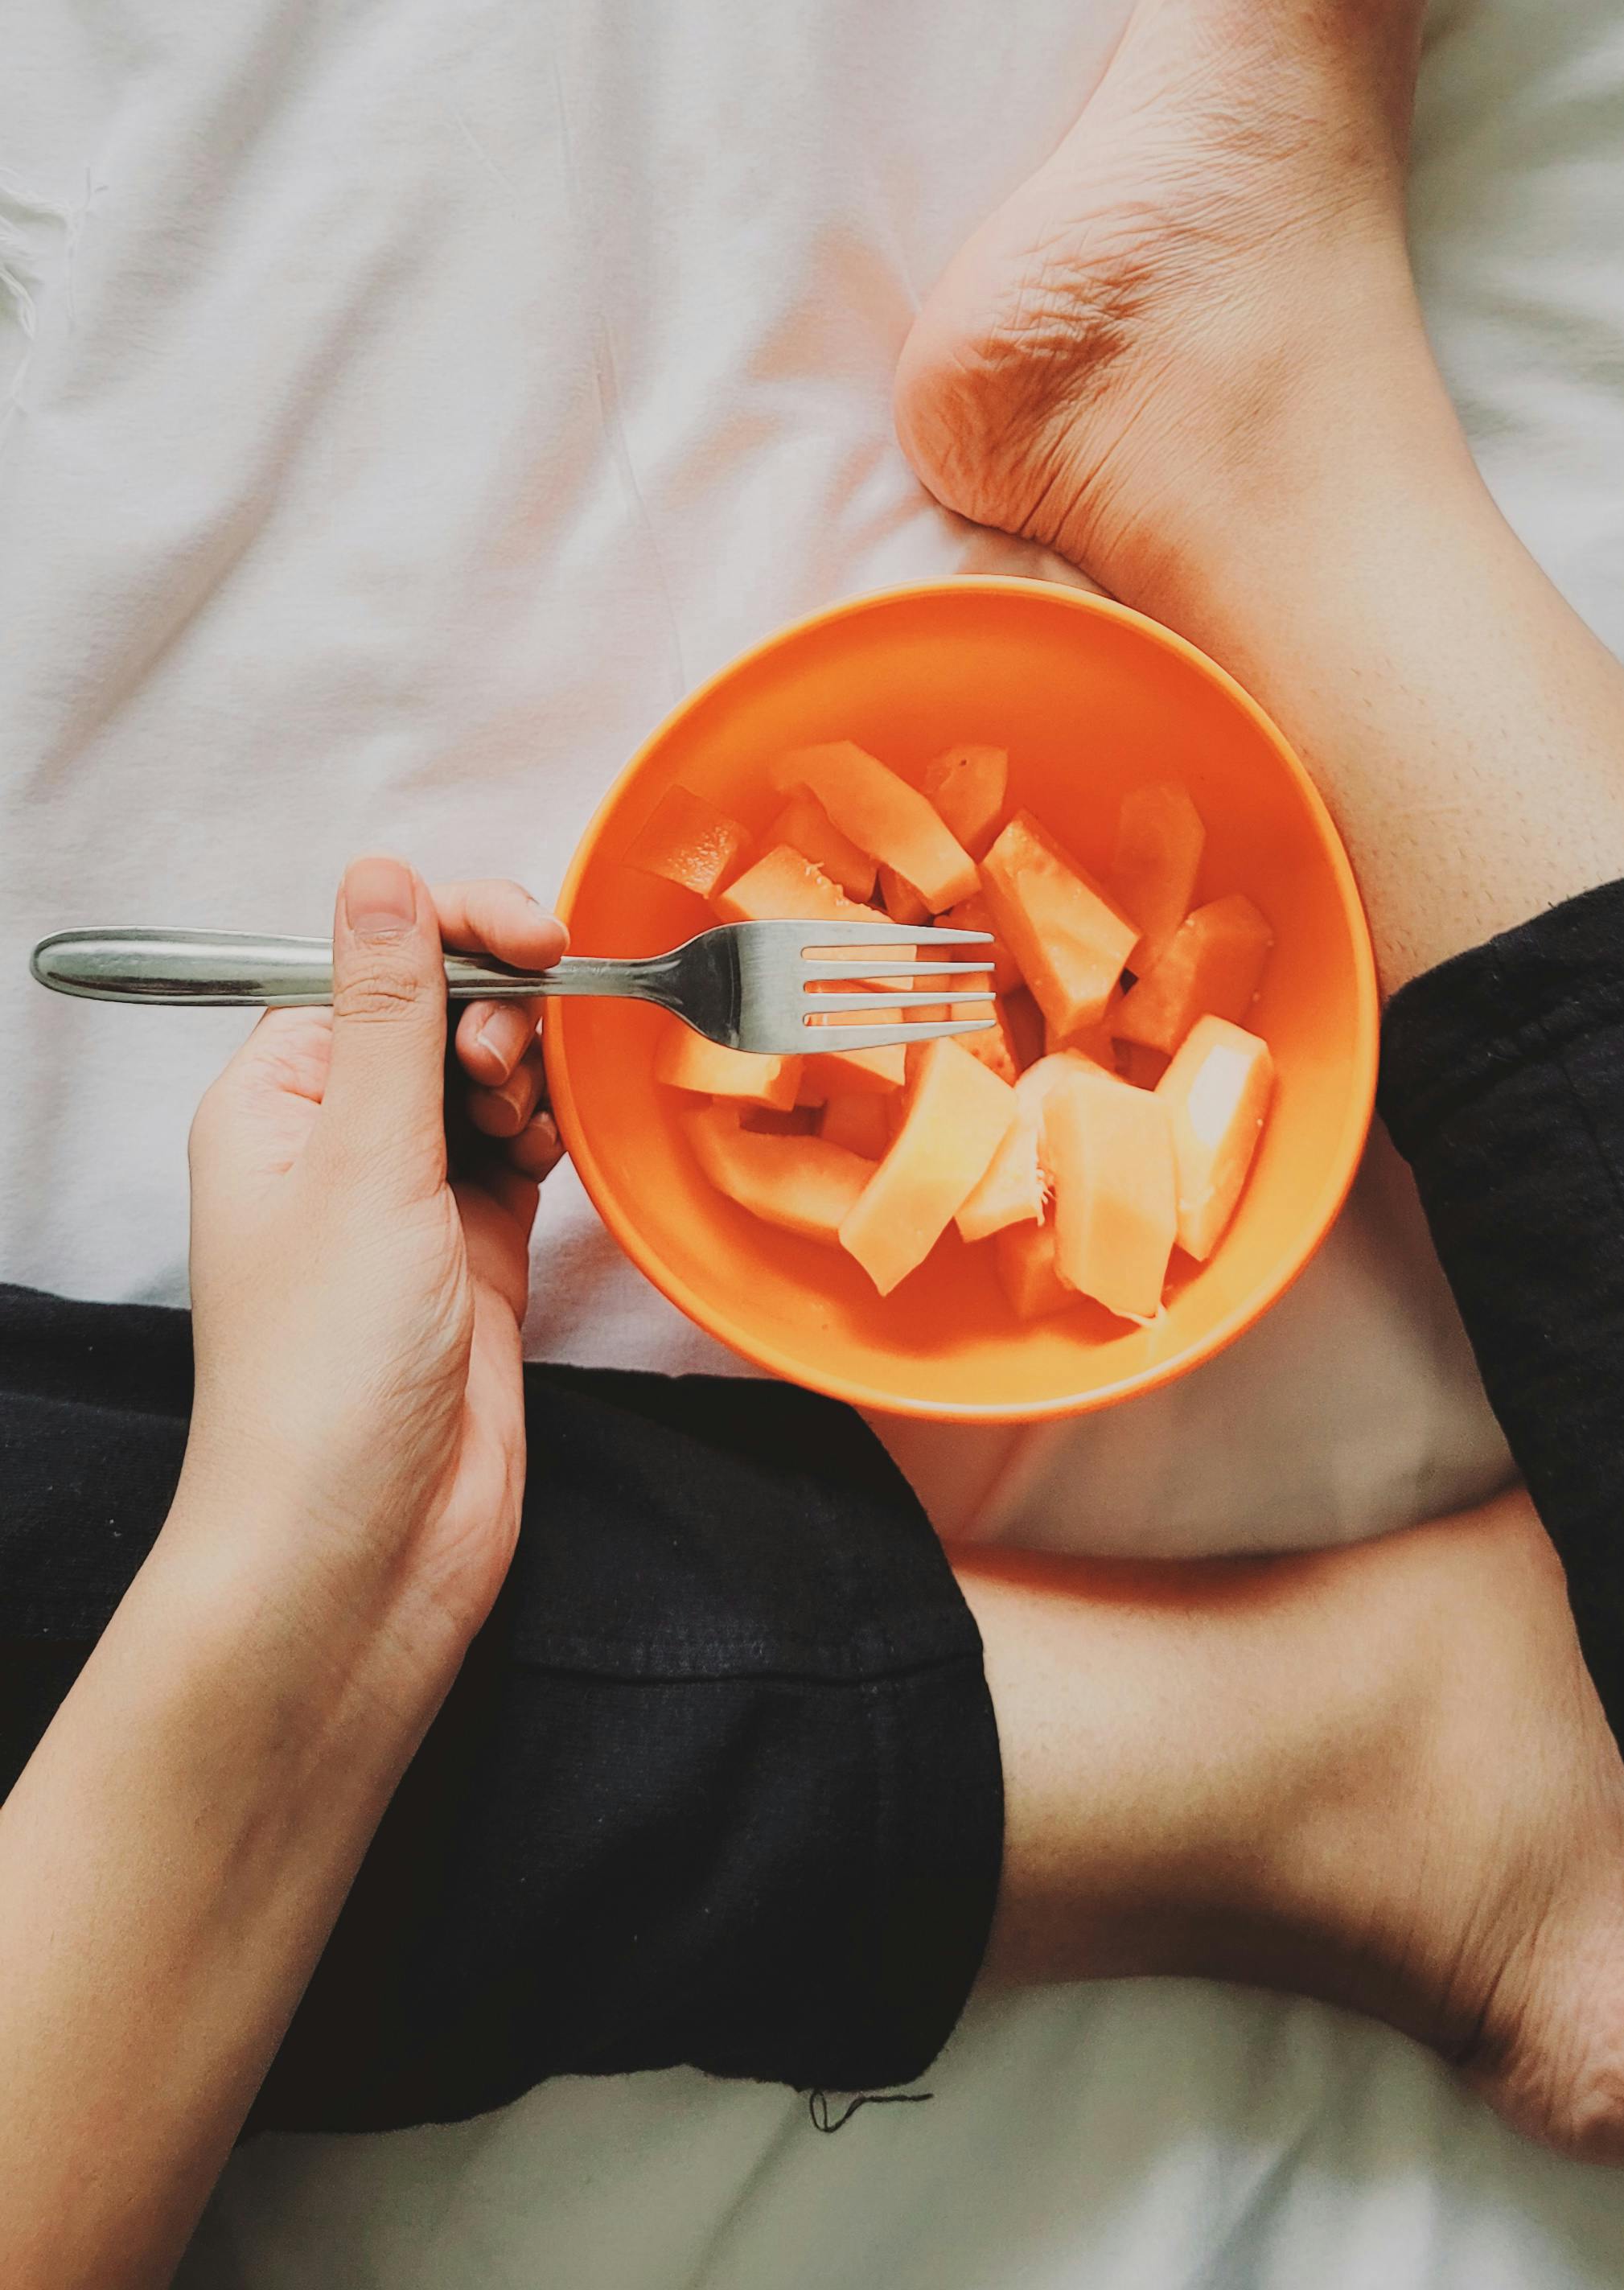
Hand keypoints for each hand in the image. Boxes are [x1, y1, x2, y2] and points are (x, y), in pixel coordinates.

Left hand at [178, 861, 567, 1703]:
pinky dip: (548, 1135)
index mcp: (274, 1100)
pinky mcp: (471, 1250)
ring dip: (525, 1074)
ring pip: (488, 1073)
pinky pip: (522, 1146)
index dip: (453, 932)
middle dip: (497, 1008)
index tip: (534, 937)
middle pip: (434, 1007)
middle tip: (512, 1065)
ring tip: (521, 1131)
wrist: (363, 1548)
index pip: (367, 962)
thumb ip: (390, 1009)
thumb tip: (381, 873)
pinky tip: (549, 1155)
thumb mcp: (364, 1162)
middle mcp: (332, 1140)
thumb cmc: (327, 1377)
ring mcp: (405, 1197)